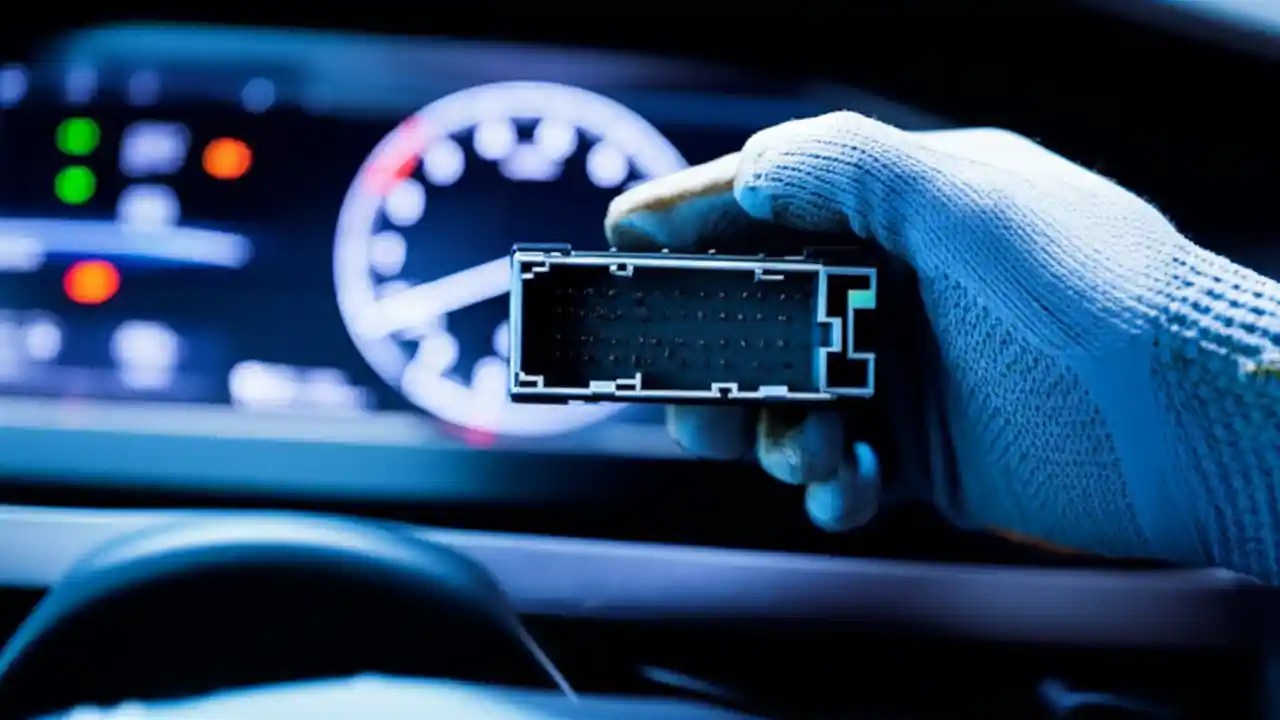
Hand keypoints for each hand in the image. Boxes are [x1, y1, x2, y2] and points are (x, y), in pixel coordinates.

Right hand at [605, 111, 1241, 565]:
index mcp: (903, 213)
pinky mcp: (923, 454)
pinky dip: (827, 485)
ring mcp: (905, 376)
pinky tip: (848, 486)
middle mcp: (894, 291)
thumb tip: (747, 174)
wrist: (1195, 419)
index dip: (693, 217)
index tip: (622, 237)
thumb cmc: (1098, 291)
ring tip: (805, 445)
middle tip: (686, 386)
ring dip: (771, 431)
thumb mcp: (973, 200)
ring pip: (785, 402)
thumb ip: (851, 170)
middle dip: (711, 354)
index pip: (774, 203)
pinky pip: (839, 471)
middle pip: (757, 317)